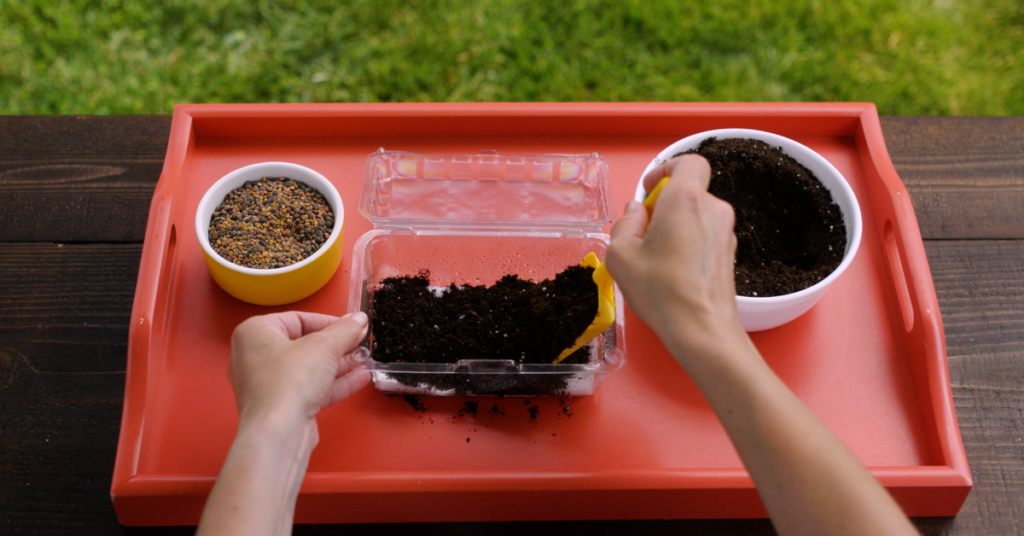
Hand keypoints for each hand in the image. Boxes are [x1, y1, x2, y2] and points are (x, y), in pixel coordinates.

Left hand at [229, 311, 370, 425]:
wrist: (278, 434)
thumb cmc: (290, 380)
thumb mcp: (325, 346)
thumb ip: (345, 330)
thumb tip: (359, 319)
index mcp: (254, 333)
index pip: (297, 319)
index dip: (328, 321)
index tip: (351, 326)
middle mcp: (254, 357)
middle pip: (303, 345)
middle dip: (335, 346)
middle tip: (359, 343)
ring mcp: (266, 385)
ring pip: (307, 369)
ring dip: (338, 365)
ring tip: (364, 360)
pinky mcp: (280, 407)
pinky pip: (308, 389)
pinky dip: (332, 384)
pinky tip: (359, 379)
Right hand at [606, 154, 744, 359]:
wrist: (702, 330)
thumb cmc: (661, 291)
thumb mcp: (621, 255)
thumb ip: (624, 224)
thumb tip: (636, 212)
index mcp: (686, 199)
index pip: (689, 161)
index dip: (666, 168)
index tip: (648, 190)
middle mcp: (712, 209)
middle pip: (688, 192)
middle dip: (663, 206)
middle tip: (641, 234)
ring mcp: (726, 232)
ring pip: (695, 215)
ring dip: (674, 227)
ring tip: (654, 258)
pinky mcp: (729, 253)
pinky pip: (704, 235)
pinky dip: (687, 243)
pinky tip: (671, 272)